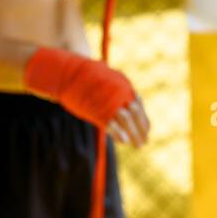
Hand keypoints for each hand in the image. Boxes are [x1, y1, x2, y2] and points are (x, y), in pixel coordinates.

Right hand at [23, 47, 147, 146]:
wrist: (69, 72)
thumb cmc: (88, 76)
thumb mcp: (107, 79)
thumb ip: (119, 90)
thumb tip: (133, 100)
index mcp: (123, 88)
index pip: (139, 107)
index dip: (144, 121)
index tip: (147, 132)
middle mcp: (119, 94)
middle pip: (135, 115)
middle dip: (141, 131)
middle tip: (143, 143)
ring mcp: (108, 101)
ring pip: (126, 121)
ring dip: (133, 134)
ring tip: (137, 145)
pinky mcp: (96, 110)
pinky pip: (110, 123)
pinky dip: (118, 133)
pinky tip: (123, 141)